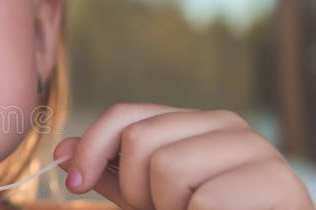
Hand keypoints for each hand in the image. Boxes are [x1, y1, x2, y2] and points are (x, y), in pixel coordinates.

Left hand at [54, 103, 313, 209]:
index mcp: (193, 122)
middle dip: (137, 189)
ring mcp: (254, 147)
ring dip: (170, 208)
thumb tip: (62, 150)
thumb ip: (111, 173)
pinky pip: (205, 200)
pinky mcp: (276, 180)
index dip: (90, 148)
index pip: (125, 116)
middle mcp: (224, 123)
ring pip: (168, 168)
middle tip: (164, 209)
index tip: (75, 184)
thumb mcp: (148, 197)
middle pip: (140, 140)